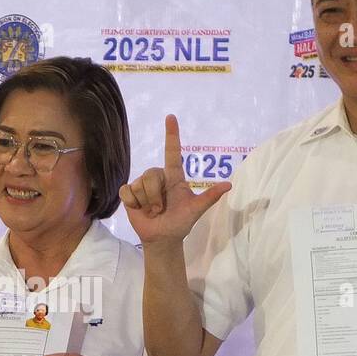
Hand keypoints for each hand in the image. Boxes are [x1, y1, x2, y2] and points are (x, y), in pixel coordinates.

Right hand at [118, 115, 230, 245]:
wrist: (163, 238)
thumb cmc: (181, 222)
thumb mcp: (196, 210)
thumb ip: (210, 197)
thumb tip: (229, 185)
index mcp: (174, 177)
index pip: (172, 152)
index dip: (172, 134)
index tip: (171, 117)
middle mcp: (158, 177)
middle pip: (151, 174)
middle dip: (155, 195)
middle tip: (160, 209)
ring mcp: (142, 184)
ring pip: (139, 184)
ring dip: (146, 202)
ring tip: (152, 211)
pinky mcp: (129, 194)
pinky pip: (127, 191)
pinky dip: (133, 202)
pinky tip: (139, 209)